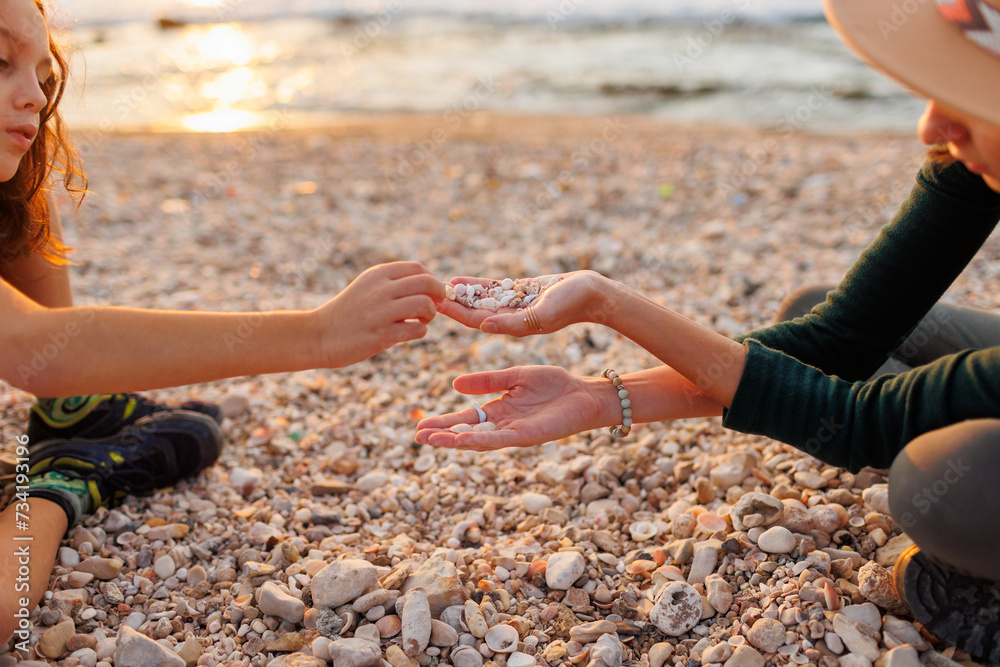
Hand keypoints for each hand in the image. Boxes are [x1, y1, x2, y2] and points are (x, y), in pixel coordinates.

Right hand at [314, 261, 444, 367]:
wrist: (319, 335)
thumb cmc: (348, 313)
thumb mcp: (367, 287)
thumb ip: (393, 284)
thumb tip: (431, 286)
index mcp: (377, 274)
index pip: (418, 268)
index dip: (432, 279)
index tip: (432, 292)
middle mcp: (380, 289)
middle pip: (427, 283)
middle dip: (439, 294)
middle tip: (436, 305)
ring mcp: (381, 312)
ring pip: (425, 304)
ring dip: (430, 314)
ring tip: (421, 320)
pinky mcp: (381, 335)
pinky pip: (417, 330)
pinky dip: (420, 331)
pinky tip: (410, 332)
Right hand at [415, 366, 612, 450]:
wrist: (584, 394)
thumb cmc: (555, 385)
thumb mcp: (515, 377)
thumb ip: (488, 381)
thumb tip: (455, 384)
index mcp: (499, 410)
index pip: (464, 418)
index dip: (443, 422)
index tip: (421, 425)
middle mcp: (502, 425)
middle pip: (466, 432)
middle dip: (442, 435)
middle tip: (418, 436)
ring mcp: (514, 433)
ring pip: (478, 440)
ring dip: (454, 440)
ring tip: (432, 439)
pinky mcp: (527, 437)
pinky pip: (499, 440)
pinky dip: (480, 440)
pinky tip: (462, 440)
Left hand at [438, 270, 615, 336]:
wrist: (592, 293)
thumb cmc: (571, 305)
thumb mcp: (542, 315)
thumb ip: (514, 323)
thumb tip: (484, 327)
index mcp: (514, 326)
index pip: (478, 321)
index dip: (456, 313)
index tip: (436, 305)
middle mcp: (511, 318)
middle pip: (475, 311)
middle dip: (453, 304)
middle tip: (428, 294)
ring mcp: (515, 305)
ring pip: (481, 300)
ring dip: (461, 294)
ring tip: (440, 285)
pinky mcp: (521, 292)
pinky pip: (493, 290)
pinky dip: (476, 285)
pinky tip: (460, 279)